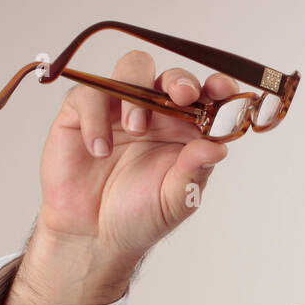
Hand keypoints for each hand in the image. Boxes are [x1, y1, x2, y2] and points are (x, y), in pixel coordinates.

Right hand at [6, 49, 236, 304]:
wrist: (94, 237)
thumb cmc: (139, 217)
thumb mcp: (175, 200)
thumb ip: (194, 171)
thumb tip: (218, 147)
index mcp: (186, 131)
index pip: (207, 98)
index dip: (217, 88)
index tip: (222, 89)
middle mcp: (156, 114)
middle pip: (171, 76)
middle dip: (180, 80)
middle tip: (181, 96)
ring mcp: (119, 109)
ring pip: (133, 68)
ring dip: (138, 91)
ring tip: (134, 129)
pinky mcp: (82, 114)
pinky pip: (89, 94)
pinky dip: (95, 117)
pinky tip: (100, 150)